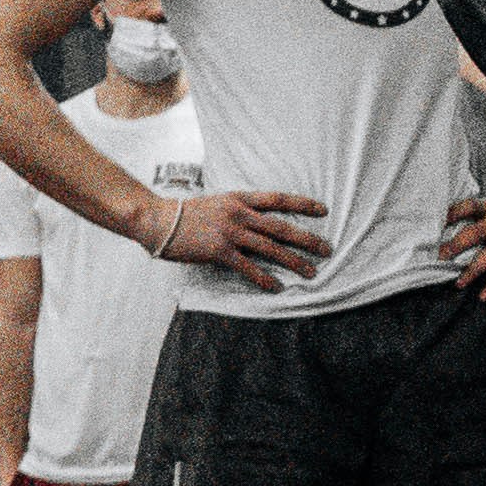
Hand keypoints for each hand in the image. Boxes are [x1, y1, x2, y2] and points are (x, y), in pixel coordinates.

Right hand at [162, 184, 328, 288]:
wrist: (158, 219)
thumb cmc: (185, 213)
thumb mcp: (217, 203)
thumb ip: (238, 210)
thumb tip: (256, 221)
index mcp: (240, 198)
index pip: (279, 199)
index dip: (302, 204)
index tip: (323, 210)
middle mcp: (240, 213)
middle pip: (282, 226)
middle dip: (307, 239)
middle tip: (327, 249)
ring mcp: (230, 232)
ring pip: (271, 248)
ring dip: (293, 261)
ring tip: (311, 272)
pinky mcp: (219, 250)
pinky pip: (248, 267)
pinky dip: (264, 278)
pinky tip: (277, 287)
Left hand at [442, 184, 485, 300]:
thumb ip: (471, 216)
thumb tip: (440, 227)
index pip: (467, 208)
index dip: (449, 215)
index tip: (431, 226)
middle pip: (472, 233)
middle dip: (454, 247)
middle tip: (436, 260)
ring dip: (472, 270)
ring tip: (458, 285)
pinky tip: (483, 296)